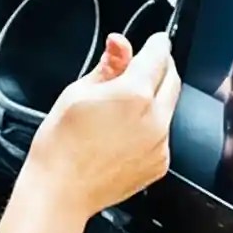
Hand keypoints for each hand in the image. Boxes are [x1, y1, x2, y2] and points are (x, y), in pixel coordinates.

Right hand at [23, 32, 181, 221]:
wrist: (61, 192)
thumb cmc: (61, 145)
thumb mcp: (77, 92)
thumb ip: (108, 66)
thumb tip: (120, 45)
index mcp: (134, 94)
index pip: (158, 56)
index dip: (156, 44)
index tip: (155, 40)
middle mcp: (154, 119)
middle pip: (171, 80)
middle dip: (160, 68)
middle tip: (142, 66)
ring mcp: (160, 144)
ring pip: (168, 108)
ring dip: (154, 99)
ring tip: (121, 110)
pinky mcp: (159, 163)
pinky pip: (162, 135)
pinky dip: (150, 127)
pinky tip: (123, 134)